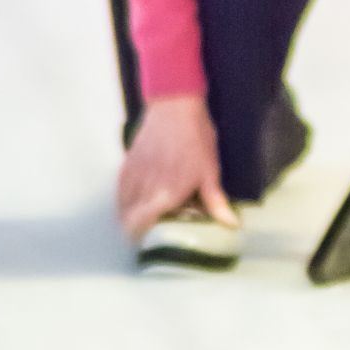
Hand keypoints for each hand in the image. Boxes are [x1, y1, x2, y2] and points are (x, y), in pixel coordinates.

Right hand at [117, 95, 234, 239]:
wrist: (175, 106)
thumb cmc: (196, 139)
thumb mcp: (210, 171)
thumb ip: (215, 202)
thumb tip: (231, 224)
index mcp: (165, 193)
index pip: (140, 225)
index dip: (140, 237)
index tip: (148, 243)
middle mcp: (144, 186)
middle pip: (128, 220)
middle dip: (135, 230)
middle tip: (148, 234)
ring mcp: (133, 174)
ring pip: (121, 206)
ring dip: (128, 217)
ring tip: (141, 221)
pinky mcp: (127, 163)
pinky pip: (119, 190)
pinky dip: (123, 201)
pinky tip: (132, 202)